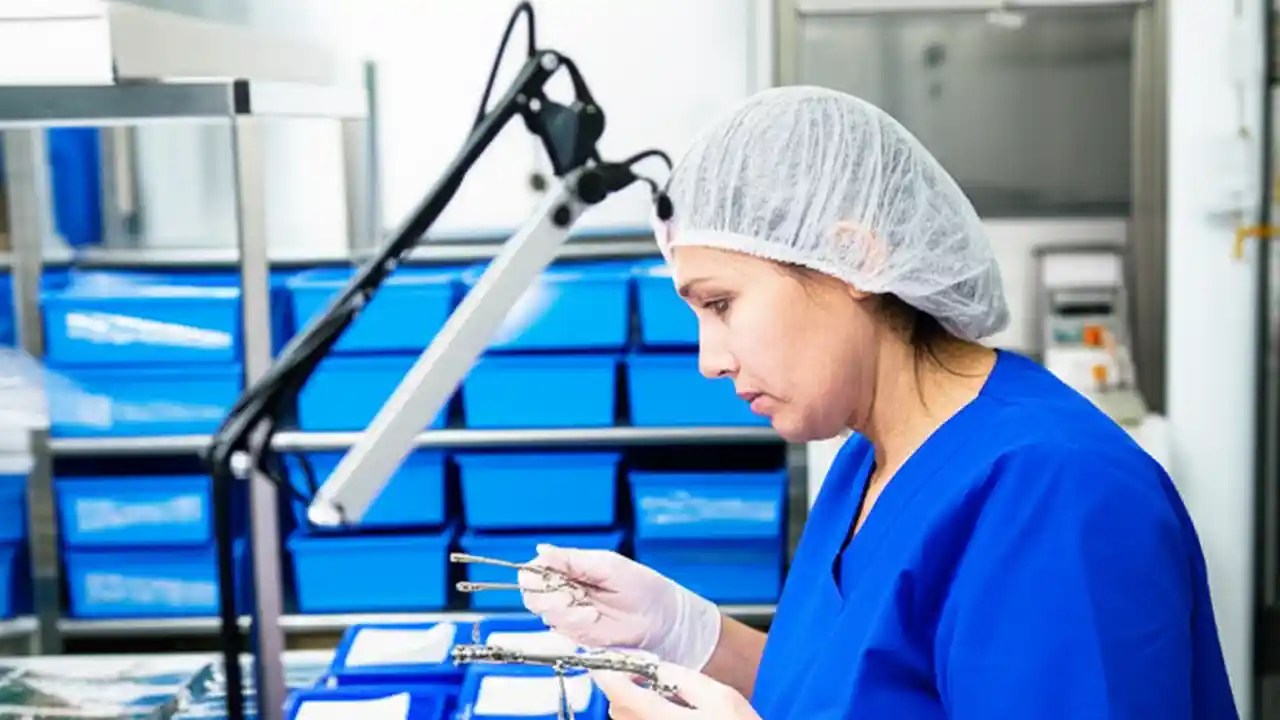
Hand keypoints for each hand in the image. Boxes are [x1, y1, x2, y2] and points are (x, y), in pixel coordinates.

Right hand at [518, 544, 721, 669]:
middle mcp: (563, 590)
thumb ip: (572, 559)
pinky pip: (561, 631)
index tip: (548, 577)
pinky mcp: (576, 633)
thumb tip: (541, 549)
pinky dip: (574, 625)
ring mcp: (569, 613)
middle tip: (570, 596)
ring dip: (564, 612)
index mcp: (568, 568)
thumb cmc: (640, 585)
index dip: (533, 575)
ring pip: (545, 614)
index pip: (533, 571)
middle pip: (532, 595)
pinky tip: (592, 620)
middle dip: (547, 596)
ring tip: (589, 610)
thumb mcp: (606, 564)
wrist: (661, 617)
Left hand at [591, 662, 760, 719]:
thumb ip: (681, 678)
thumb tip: (653, 667)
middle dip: (623, 687)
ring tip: (663, 698)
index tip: (602, 661)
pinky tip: (667, 713)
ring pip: (625, 719)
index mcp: (666, 719)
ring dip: (632, 703)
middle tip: (643, 675)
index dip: (607, 674)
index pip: (620, 694)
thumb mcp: (718, 696)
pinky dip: (642, 716)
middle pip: (619, 708)